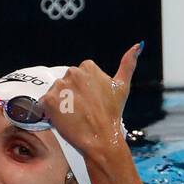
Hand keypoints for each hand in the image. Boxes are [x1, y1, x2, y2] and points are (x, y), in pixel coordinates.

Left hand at [38, 42, 142, 158]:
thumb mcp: (122, 86)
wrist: (101, 138)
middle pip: (66, 83)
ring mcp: (60, 86)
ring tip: (75, 115)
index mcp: (87, 67)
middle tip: (84, 110)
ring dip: (61, 102)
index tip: (92, 101)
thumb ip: (128, 63)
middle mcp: (72, 73)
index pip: (79, 75)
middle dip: (71, 95)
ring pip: (55, 93)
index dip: (84, 90)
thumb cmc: (113, 113)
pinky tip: (64, 119)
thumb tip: (139, 44)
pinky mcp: (48, 100)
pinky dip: (50, 111)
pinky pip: (44, 103)